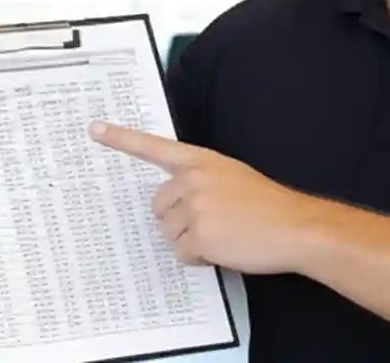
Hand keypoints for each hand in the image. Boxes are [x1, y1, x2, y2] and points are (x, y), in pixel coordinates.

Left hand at [90, 121, 326, 274]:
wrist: (295, 226)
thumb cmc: (268, 205)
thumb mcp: (232, 176)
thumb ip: (201, 181)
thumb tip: (175, 204)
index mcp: (201, 160)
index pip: (154, 147)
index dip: (121, 139)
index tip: (94, 129)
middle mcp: (193, 179)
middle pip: (158, 207)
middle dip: (178, 220)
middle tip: (213, 223)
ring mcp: (195, 207)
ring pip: (169, 233)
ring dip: (191, 241)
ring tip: (225, 235)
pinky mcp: (200, 235)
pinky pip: (182, 254)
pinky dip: (200, 259)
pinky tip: (225, 249)